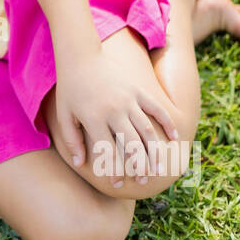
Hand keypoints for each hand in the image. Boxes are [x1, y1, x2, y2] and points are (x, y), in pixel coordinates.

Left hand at [52, 53, 180, 188]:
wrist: (81, 55)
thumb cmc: (70, 88)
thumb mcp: (64, 115)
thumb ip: (71, 139)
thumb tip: (79, 163)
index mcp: (94, 119)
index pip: (107, 151)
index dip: (113, 170)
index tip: (117, 183)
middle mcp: (114, 111)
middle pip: (131, 145)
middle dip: (138, 166)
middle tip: (142, 181)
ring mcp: (129, 100)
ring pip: (147, 130)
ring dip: (155, 151)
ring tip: (159, 168)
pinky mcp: (138, 90)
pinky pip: (157, 108)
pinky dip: (167, 123)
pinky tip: (175, 137)